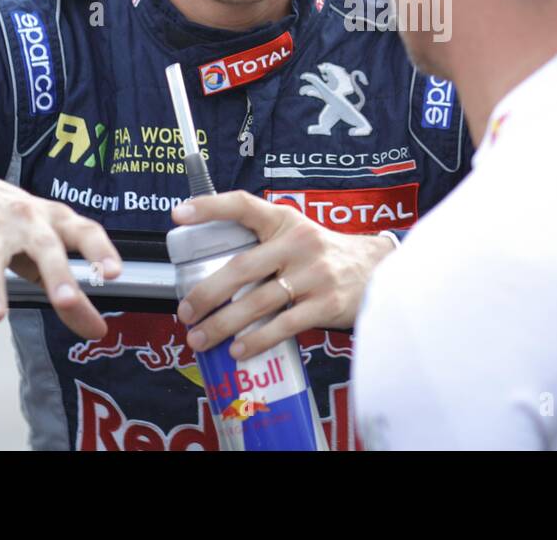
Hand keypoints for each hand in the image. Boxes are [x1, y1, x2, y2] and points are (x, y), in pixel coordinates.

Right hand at [0, 165, 120, 344]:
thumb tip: (98, 332)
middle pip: (44, 246)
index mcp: (55, 220)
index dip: (101, 250)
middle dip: (56, 273)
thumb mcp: (46, 250)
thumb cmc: (14, 223)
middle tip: (65, 300)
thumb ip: (72, 294)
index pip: (84, 231)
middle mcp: (27, 221)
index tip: (114, 272)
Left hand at [171, 190, 394, 359]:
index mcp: (285, 221)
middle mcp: (298, 243)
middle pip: (241, 267)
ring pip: (258, 302)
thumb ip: (262, 245)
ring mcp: (314, 274)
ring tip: (201, 338)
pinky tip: (238, 350)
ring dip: (223, 324)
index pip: (244, 205)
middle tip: (185, 312)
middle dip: (206, 293)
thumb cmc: (324, 253)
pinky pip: (284, 325)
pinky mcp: (326, 303)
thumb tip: (210, 275)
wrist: (377, 267)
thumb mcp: (297, 234)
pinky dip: (257, 340)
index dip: (210, 207)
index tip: (179, 214)